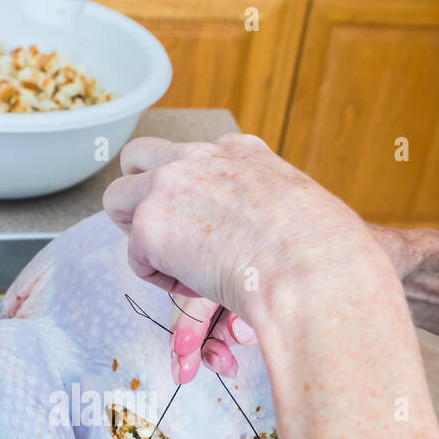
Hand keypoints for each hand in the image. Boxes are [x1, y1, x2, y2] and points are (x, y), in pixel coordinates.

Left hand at [103, 133, 369, 381]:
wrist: (310, 270)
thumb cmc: (322, 255)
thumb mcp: (301, 209)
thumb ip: (270, 209)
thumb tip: (266, 236)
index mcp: (241, 152)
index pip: (196, 156)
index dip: (193, 194)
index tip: (211, 227)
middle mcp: (199, 156)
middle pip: (139, 157)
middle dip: (142, 195)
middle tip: (168, 236)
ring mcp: (169, 185)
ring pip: (116, 198)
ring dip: (137, 235)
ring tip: (176, 266)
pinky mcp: (149, 223)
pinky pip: (134, 256)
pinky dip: (158, 279)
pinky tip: (195, 287)